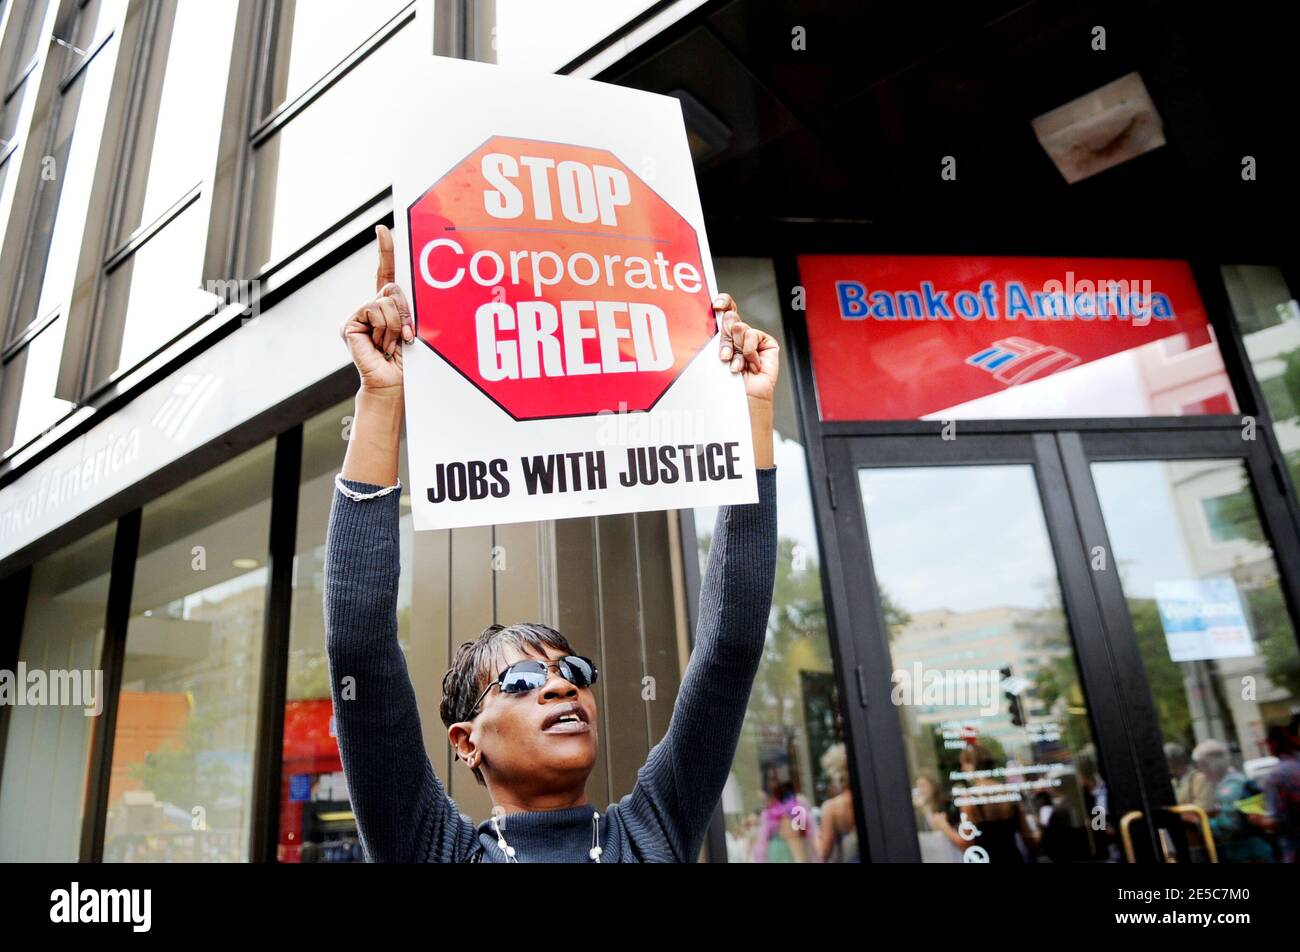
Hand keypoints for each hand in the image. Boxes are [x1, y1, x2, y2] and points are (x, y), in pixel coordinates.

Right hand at [340, 224, 413, 395]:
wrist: (393, 384)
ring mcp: (360, 315)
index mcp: (389, 307)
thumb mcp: (414, 328)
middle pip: (392, 288)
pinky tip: (381, 346)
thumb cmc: (408, 363)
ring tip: (392, 346)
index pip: (386, 273)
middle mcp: (372, 308)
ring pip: (385, 301)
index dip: (385, 251)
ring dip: (396, 326)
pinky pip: (374, 311)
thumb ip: (408, 307)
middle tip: (407, 337)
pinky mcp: (350, 323)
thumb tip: (399, 292)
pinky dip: (384, 330)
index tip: (382, 229)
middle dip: (406, 312)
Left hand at [715, 293, 778, 404]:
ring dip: (735, 348)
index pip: (726, 309)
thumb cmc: (725, 383)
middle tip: (724, 354)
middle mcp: (739, 335)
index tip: (716, 305)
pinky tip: (749, 365)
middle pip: (730, 317)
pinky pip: (753, 336)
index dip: (723, 302)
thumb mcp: (714, 355)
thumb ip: (716, 336)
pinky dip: (749, 352)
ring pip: (739, 327)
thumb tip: (714, 317)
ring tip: (735, 364)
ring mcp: (753, 339)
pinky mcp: (766, 343)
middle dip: (725, 336)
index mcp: (726, 335)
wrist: (741, 399)